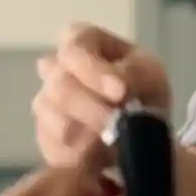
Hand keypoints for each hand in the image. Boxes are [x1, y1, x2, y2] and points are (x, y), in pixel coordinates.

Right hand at [33, 23, 172, 167]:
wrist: (141, 128)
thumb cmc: (144, 89)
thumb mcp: (150, 74)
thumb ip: (133, 74)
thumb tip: (116, 87)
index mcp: (80, 41)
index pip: (74, 48)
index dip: (93, 70)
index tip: (120, 92)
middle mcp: (54, 68)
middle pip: (60, 86)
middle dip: (93, 109)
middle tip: (118, 123)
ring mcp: (45, 102)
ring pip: (54, 120)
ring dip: (89, 134)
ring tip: (115, 139)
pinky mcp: (45, 136)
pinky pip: (55, 147)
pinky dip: (82, 154)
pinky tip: (102, 154)